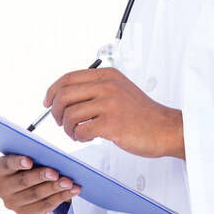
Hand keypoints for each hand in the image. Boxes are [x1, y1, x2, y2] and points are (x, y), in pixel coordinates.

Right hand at [0, 153, 82, 213]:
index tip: (30, 161)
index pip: (6, 165)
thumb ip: (33, 155)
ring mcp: (12, 203)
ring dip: (55, 188)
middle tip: (56, 173)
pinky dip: (61, 197)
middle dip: (41, 177)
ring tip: (69, 182)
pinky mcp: (25, 213)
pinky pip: (45, 205)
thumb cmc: (28, 163)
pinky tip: (73, 190)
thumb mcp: (26, 156)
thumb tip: (53, 158)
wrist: (28, 182)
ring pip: (36, 195)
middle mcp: (0, 189)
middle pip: (23, 182)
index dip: (18, 163)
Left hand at [42, 67, 184, 159]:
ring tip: (76, 134)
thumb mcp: (120, 90)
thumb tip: (66, 96)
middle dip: (55, 111)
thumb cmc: (143, 114)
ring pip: (70, 114)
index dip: (52, 90)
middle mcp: (108, 86)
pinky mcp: (111, 124)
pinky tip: (87, 138)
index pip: (68, 78)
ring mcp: (109, 104)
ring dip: (67, 128)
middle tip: (59, 122)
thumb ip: (97, 88)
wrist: (166, 129)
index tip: (47, 102)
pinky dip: (78, 137)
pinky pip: (81, 130)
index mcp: (108, 76)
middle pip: (64, 95)